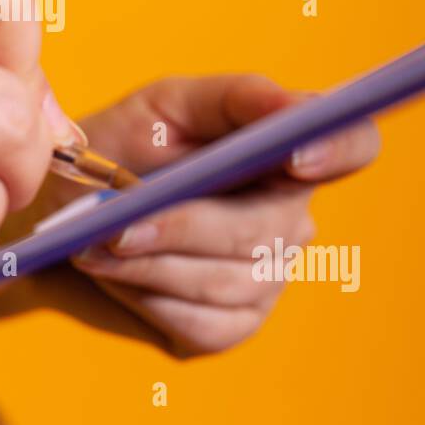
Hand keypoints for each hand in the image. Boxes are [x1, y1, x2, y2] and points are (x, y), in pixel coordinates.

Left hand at [70, 75, 379, 357]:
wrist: (71, 205)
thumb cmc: (124, 145)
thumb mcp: (166, 104)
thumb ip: (234, 98)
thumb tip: (295, 108)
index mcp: (287, 154)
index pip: (353, 147)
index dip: (338, 151)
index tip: (296, 157)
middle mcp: (290, 219)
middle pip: (263, 231)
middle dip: (180, 228)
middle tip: (111, 226)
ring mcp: (267, 278)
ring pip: (222, 283)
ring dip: (146, 266)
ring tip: (91, 244)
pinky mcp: (232, 325)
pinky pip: (202, 324)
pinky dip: (146, 298)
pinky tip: (114, 273)